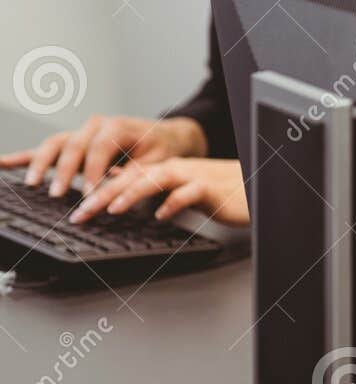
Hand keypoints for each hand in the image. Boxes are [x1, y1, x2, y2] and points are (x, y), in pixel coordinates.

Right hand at [0, 115, 206, 196]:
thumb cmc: (160, 149)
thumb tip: (111, 198)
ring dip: (40, 163)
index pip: (99, 148)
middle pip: (73, 144)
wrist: (165, 135)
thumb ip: (132, 179)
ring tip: (33, 183)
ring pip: (55, 143)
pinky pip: (46, 148)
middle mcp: (97, 125)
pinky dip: (24, 156)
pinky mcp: (73, 142)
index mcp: (119, 126)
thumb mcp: (154, 165)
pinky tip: (3, 163)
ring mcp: (82, 132)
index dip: (93, 172)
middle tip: (59, 194)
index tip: (90, 194)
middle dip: (64, 171)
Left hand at [68, 158, 248, 226]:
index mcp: (164, 169)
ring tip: (112, 209)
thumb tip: (117, 184)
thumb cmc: (217, 190)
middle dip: (103, 195)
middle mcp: (175, 169)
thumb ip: (151, 186)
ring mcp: (192, 177)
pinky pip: (188, 193)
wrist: (253, 186)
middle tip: (80, 213)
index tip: (75, 211)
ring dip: (132, 193)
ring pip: (156, 180)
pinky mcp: (210, 188)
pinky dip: (173, 202)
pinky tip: (161, 214)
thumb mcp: (179, 188)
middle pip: (133, 178)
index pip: (124, 179)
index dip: (97, 192)